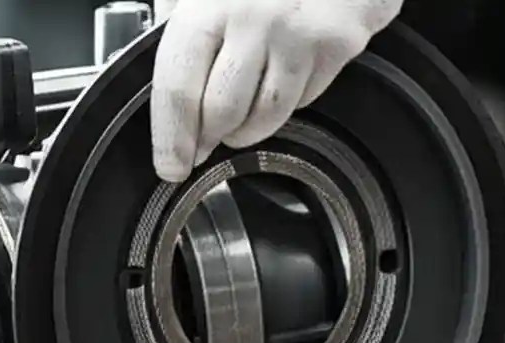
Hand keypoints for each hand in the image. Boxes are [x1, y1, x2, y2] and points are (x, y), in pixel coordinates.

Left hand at [151, 0, 402, 180]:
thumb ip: (179, 17)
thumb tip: (165, 79)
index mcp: (208, 5)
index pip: (179, 90)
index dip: (171, 138)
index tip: (170, 164)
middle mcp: (255, 20)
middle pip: (221, 114)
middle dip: (207, 138)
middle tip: (202, 144)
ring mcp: (300, 35)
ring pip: (265, 117)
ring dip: (246, 130)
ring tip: (238, 121)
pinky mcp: (339, 46)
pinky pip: (304, 99)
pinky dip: (287, 102)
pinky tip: (280, 78)